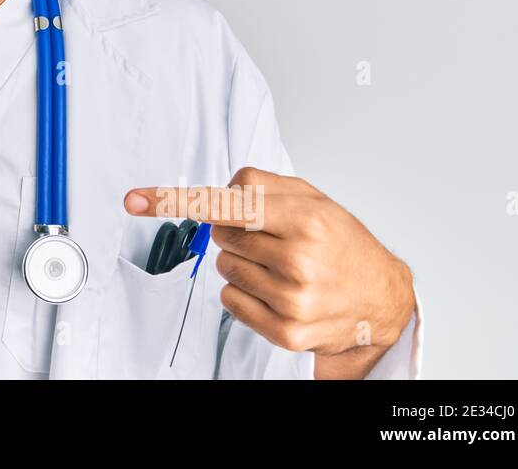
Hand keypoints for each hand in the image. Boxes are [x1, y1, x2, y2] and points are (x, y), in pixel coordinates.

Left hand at [124, 167, 414, 377]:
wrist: (381, 298)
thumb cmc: (341, 242)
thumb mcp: (311, 197)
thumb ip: (258, 186)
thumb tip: (211, 194)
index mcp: (307, 220)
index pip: (226, 203)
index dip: (175, 200)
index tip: (137, 199)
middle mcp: (300, 261)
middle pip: (220, 235)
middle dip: (237, 232)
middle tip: (274, 238)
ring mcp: (292, 300)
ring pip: (223, 268)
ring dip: (242, 264)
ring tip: (281, 266)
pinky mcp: (285, 332)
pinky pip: (229, 301)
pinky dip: (244, 293)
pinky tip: (277, 291)